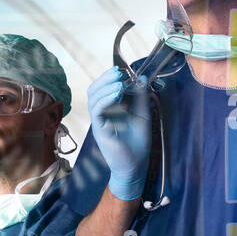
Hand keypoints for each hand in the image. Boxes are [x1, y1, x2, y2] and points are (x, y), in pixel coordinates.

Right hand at [87, 67, 150, 200]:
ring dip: (106, 87)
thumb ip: (140, 96)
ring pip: (93, 98)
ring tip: (120, 83)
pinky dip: (105, 100)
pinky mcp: (99, 129)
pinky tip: (117, 94)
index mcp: (110, 108)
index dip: (110, 77)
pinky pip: (97, 110)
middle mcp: (102, 113)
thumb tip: (140, 77)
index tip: (123, 70)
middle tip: (119, 72)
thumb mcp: (143, 113)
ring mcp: (99, 121)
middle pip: (94, 90)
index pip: (103, 87)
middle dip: (105, 78)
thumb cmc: (138, 142)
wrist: (136, 165)